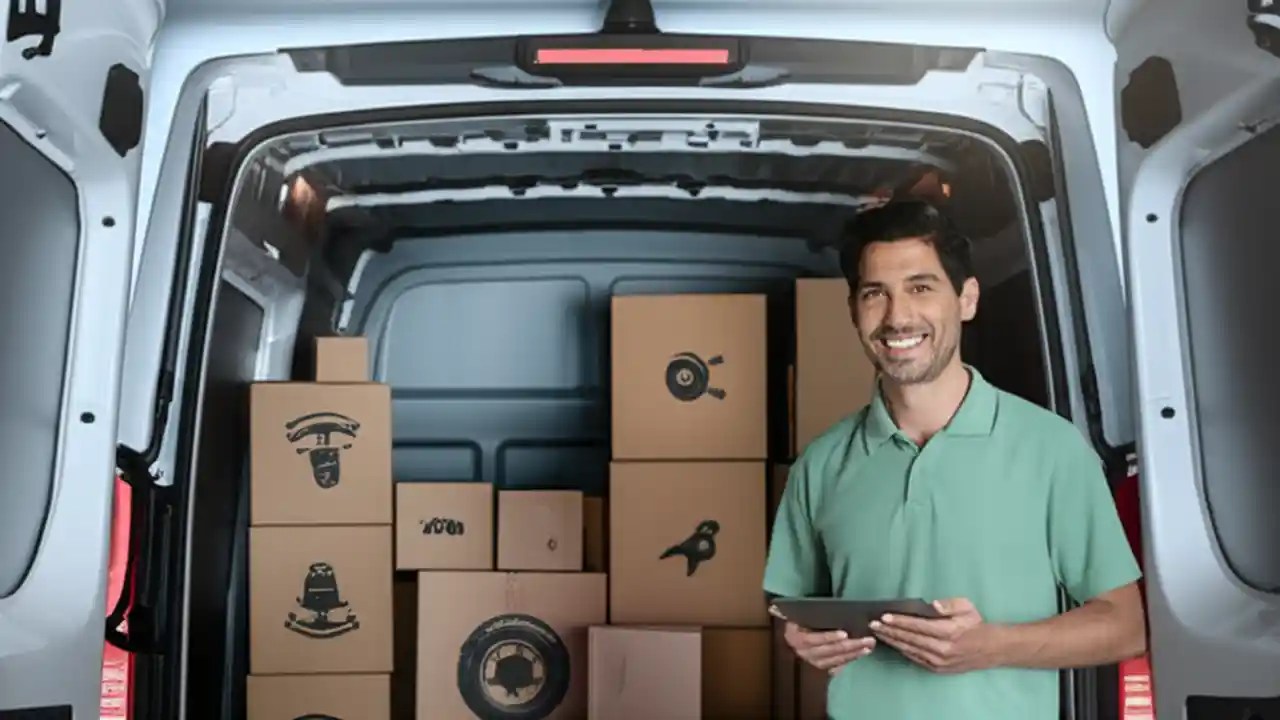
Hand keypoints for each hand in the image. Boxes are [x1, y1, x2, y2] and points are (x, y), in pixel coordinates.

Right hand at [769, 605, 875, 674]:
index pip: (813, 639)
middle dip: (849, 647)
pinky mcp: (819, 665)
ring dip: (853, 654)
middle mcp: (803, 652)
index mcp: (796, 637)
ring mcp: (811, 661)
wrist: (793, 629)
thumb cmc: (800, 616)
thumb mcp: (804, 613)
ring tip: (868, 647)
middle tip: (867, 640)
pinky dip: (848, 660)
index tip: (845, 634)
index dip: (829, 637)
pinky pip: (835, 666)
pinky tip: (860, 654)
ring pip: (834, 660)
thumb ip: (815, 613)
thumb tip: (835, 609)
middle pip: (828, 651)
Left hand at [869, 597, 1000, 673]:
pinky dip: (901, 650)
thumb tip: (932, 605)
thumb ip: (949, 604)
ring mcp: (938, 661)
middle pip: (909, 638)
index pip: (918, 626)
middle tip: (872, 624)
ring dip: (892, 641)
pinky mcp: (936, 668)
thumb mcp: (967, 607)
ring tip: (877, 632)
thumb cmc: (975, 624)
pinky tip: (891, 643)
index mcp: (948, 632)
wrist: (990, 649)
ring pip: (909, 649)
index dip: (899, 621)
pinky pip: (915, 658)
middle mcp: (941, 649)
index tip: (883, 616)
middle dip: (889, 631)